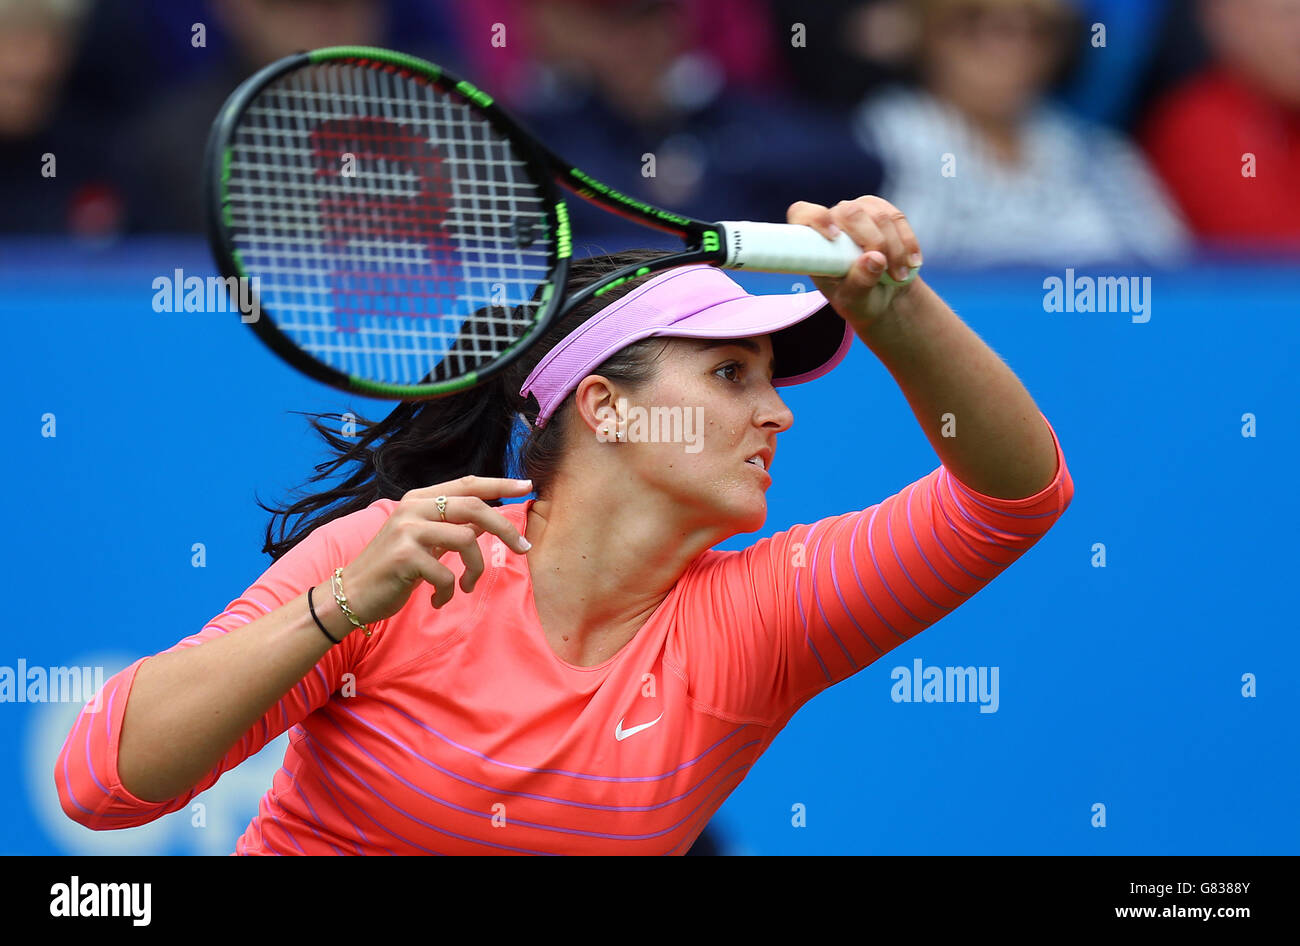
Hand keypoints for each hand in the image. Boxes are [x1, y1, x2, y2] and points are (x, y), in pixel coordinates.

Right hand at [338, 475, 533, 624]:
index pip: (467, 484)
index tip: (527, 486)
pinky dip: (449, 592)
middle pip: (474, 507)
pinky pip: (446, 573)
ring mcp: (406, 530)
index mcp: (419, 499)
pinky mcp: (403, 556)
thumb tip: (488, 520)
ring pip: (467, 539)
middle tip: (523, 548)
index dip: (499, 484)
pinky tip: (438, 600)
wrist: (350, 593)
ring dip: (475, 569)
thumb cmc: (392, 569)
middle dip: (505, 527)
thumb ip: (452, 527)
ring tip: (465, 587)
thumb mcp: (425, 542)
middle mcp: (412, 508)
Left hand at [787, 196, 922, 331]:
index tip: (833, 236)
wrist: (883, 294)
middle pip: (852, 214)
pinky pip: (897, 218)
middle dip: (876, 242)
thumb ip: (859, 283)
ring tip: (900, 275)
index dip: (816, 219)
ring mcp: (858, 210)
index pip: (803, 213)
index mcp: (815, 242)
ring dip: (896, 248)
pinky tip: (912, 262)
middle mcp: (833, 220)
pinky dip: (908, 242)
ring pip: (880, 216)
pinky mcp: (880, 210)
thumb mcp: (854, 301)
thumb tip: (875, 258)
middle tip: (889, 270)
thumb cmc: (859, 299)